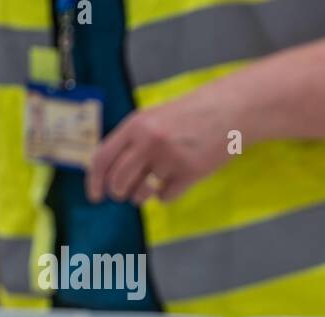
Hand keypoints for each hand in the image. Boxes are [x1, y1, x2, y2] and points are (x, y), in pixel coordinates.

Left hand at [86, 84, 241, 205]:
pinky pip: (166, 197)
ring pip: (142, 192)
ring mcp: (170, 159)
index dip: (95, 181)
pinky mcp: (191, 173)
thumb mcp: (155, 118)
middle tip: (123, 194)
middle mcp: (149, 142)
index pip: (103, 158)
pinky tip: (175, 182)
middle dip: (118, 192)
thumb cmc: (191, 114)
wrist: (230, 111)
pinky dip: (166, 195)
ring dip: (141, 196)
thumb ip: (133, 139)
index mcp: (136, 125)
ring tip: (150, 188)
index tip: (95, 196)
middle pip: (119, 180)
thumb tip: (112, 170)